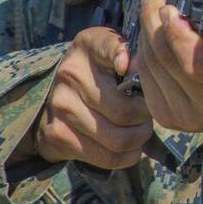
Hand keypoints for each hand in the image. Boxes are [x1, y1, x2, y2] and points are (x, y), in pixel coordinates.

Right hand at [19, 27, 153, 169]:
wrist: (55, 98)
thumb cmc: (100, 74)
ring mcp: (61, 106)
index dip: (125, 59)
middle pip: (126, 111)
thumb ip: (132, 52)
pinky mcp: (58, 135)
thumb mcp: (113, 52)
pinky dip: (127, 156)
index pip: (110, 47)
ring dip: (139, 139)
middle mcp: (70, 73)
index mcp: (88, 46)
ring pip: (119, 139)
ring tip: (139, 131)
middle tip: (147, 117)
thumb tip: (139, 64)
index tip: (131, 69)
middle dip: (146, 119)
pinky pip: (107, 157)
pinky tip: (128, 147)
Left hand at [134, 0, 202, 135]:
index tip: (170, 8)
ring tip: (150, 6)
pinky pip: (146, 77)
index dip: (179, 35)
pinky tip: (149, 33)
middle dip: (154, 23)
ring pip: (153, 66)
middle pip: (168, 61)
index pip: (200, 64)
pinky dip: (143, 51)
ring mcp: (185, 116)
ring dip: (146, 32)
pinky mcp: (166, 117)